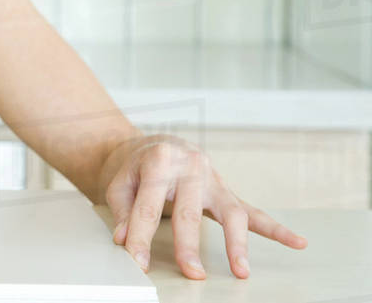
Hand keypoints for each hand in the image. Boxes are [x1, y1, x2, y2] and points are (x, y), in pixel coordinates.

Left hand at [102, 134, 307, 279]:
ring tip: (240, 270)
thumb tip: (125, 238)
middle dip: (189, 245)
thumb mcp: (121, 182)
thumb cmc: (139, 168)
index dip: (141, 236)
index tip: (138, 260)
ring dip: (237, 243)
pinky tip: (297, 242)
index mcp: (159, 162)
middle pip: (190, 211)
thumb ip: (124, 210)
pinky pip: (254, 212)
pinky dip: (276, 230)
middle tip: (191, 272)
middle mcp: (191, 167)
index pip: (149, 206)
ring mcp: (214, 180)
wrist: (158, 145)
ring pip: (230, 213)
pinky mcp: (227, 192)